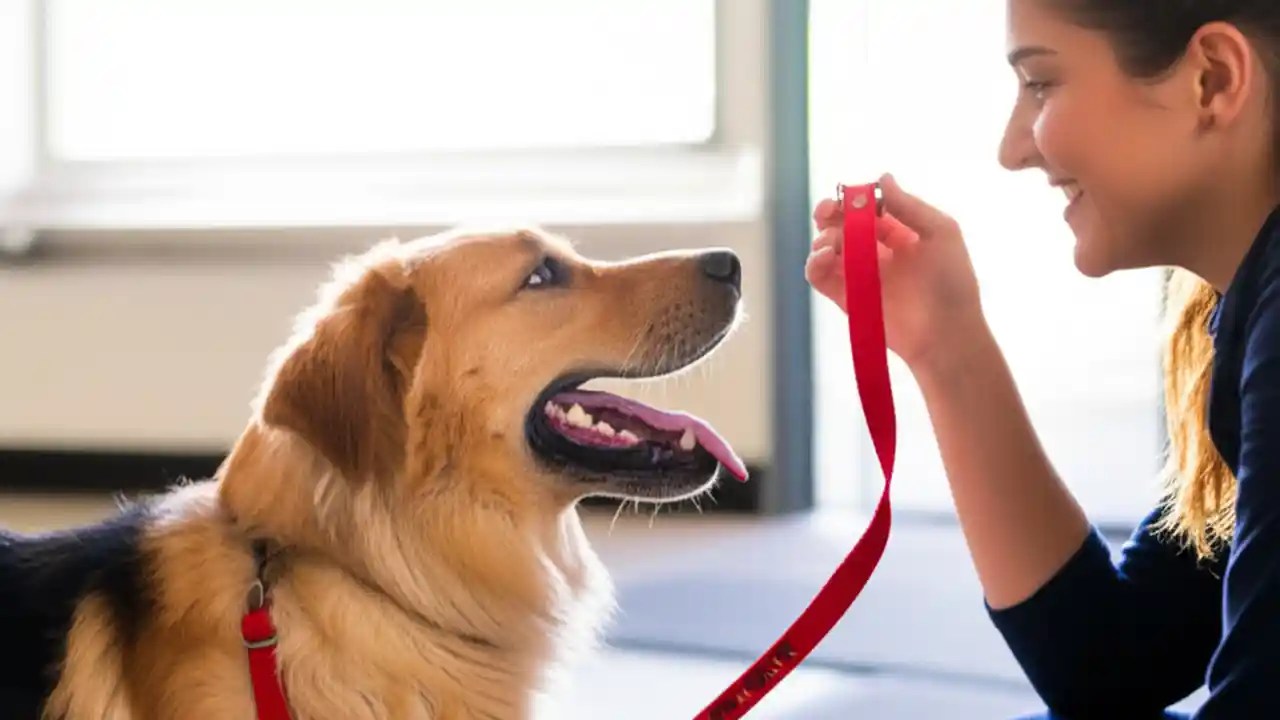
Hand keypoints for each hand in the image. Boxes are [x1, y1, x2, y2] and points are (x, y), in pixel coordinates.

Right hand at [805, 173, 985, 372]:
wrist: (945, 336)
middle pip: (843, 224)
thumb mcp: (941, 233)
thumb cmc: (951, 283)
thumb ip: (909, 205)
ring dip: (824, 237)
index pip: (869, 207)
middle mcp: (878, 251)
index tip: (849, 196)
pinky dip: (814, 263)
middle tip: (827, 211)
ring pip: (827, 246)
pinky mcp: (846, 297)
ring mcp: (860, 274)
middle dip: (831, 213)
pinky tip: (825, 257)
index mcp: (901, 232)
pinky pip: (820, 275)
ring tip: (835, 244)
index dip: (856, 198)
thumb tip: (882, 178)